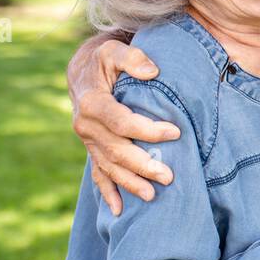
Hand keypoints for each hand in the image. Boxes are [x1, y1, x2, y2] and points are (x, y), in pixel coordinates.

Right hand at [69, 33, 179, 215]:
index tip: (175, 133)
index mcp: (92, 102)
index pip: (121, 121)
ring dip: (129, 183)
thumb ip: (132, 57)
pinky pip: (97, 173)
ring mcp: (88, 141)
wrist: (83, 69)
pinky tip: (119, 210)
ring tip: (152, 196)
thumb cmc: (106, 58)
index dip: (147, 129)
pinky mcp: (92, 149)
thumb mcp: (116, 49)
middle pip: (116, 150)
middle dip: (142, 165)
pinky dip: (107, 193)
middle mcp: (85, 125)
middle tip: (169, 176)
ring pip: (108, 166)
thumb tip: (152, 70)